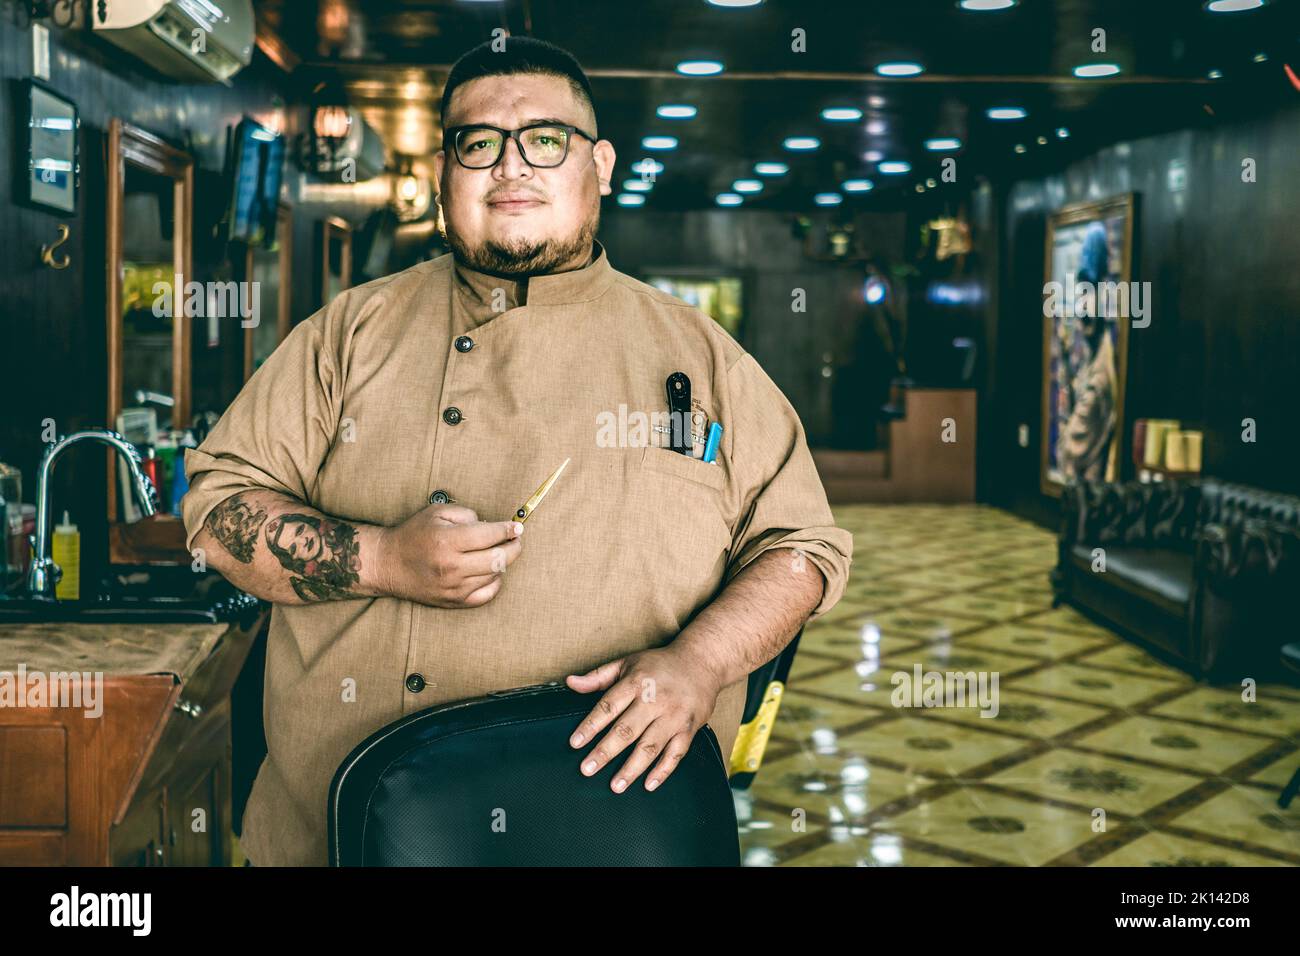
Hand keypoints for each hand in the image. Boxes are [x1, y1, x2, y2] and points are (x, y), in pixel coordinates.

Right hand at [373, 504, 522, 607]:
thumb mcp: (437, 512)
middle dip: (513, 547)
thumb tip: (492, 526)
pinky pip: (487, 594)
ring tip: (500, 552)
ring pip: (495, 575)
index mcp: (447, 541)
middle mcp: (452, 566)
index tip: (517, 527)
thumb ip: (467, 514)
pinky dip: (495, 582)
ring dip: (503, 562)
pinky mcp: (454, 602)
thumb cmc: (414, 534)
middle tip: (515, 540)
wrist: (388, 564)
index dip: (508, 529)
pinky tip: (490, 571)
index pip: (490, 535)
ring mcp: (454, 587)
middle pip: (499, 558)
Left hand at [566, 645, 722, 792]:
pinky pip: (676, 753)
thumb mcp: (627, 663)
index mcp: (636, 683)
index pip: (608, 706)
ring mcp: (673, 716)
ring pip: (650, 745)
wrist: (702, 661)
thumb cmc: (660, 665)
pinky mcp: (689, 728)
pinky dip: (663, 770)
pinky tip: (649, 784)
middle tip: (588, 769)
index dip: (590, 726)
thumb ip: (598, 677)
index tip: (575, 743)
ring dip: (632, 768)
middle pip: (627, 729)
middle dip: (605, 751)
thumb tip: (570, 683)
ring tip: (616, 785)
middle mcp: (654, 700)